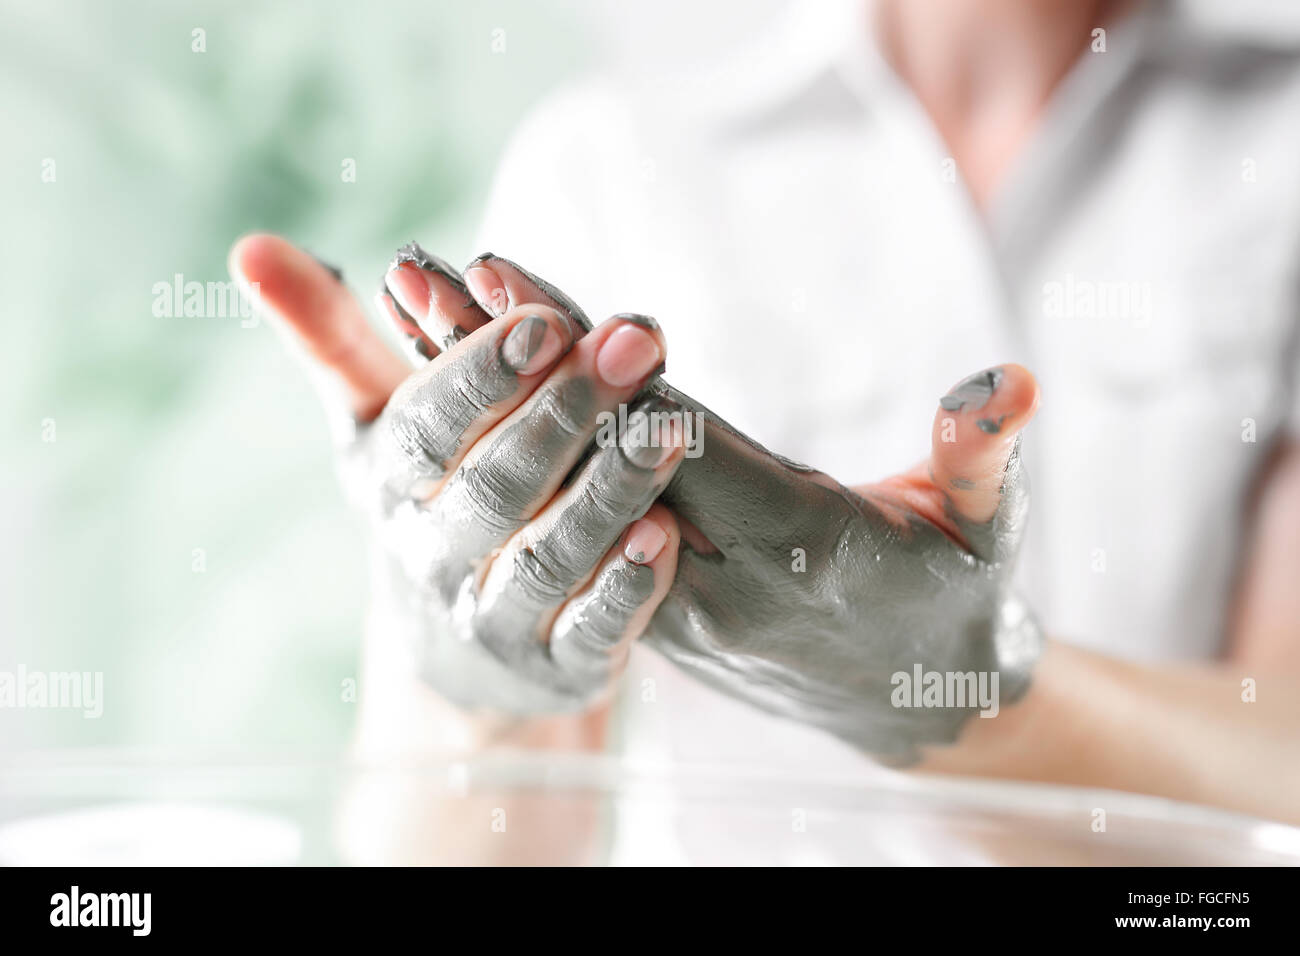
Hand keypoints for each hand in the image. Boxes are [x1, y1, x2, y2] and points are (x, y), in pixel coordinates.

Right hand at [230, 236, 684, 714]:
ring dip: (611, 491)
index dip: (480, 376)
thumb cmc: (432, 501)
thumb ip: (330, 337)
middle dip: (566, 411)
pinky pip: (591, 630)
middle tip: (634, 346)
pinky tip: (663, 534)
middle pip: (497, 483)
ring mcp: (495, 619)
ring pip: (550, 554)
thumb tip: (250, 248)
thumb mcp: (377, 425)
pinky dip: (627, 587)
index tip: (543, 321)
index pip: (427, 426)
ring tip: (668, 428)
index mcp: (393, 483)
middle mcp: (435, 554)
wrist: (458, 654)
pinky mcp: (558, 668)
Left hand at [400, 253, 1044, 761]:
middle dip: (508, 365)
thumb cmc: (953, 593)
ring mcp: (671, 602)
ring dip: (489, 405)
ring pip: (562, 495)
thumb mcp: (985, 529)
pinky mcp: (650, 609)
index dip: (592, 362)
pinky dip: (516, 452)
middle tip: (428, 277)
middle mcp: (715, 583)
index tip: (515, 282)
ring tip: (418, 314)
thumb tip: (1014, 383)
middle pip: (592, 463)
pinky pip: (566, 518)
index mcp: (797, 547)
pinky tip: (464, 390)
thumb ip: (985, 457)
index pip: (675, 442)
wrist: (917, 702)